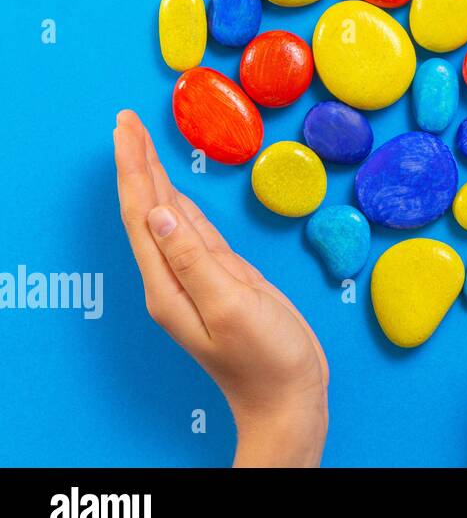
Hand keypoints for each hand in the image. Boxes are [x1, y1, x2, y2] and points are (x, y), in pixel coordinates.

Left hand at [113, 110, 328, 466]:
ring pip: (168, 217)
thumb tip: (161, 213)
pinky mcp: (224, 280)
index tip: (126, 127)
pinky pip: (194, 232)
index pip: (141, 213)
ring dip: (154, 178)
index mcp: (170, 285)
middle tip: (126, 120)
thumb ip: (194, 259)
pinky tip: (173, 191)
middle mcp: (175, 279)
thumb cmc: (267, 360)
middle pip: (147, 209)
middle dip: (137, 163)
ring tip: (140, 143)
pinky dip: (181, 204)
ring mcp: (199, 279)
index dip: (133, 167)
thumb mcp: (232, 305)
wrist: (289, 396)